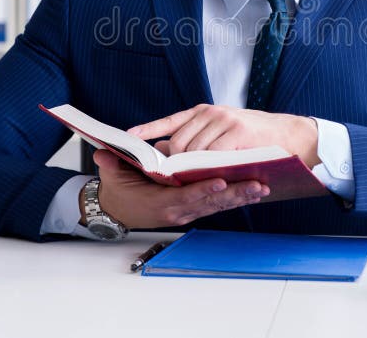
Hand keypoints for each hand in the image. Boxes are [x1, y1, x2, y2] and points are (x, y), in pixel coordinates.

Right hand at [86, 150, 269, 228]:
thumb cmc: (118, 192)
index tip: (221, 181)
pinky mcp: (194, 210)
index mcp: (160, 203)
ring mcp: (187, 212)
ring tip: (262, 187)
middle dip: (234, 195)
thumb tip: (104, 154)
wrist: (116, 211)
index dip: (204, 190)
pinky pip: (217, 206)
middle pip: (209, 203)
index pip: (185, 197)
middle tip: (257, 185)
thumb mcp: (113, 177)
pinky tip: (254, 192)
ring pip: (218, 206)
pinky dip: (235, 199)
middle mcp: (177, 211)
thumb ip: (112, 165)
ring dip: (241, 197)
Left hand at [127, 104, 320, 167]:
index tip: (128, 137)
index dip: (148, 129)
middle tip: (164, 177)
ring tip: (182, 182)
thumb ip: (193, 138)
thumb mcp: (218, 131)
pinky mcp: (236, 133)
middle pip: (178, 142)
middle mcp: (211, 113)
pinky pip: (213, 156)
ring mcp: (223, 121)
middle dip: (170, 162)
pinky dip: (207, 169)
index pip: (169, 121)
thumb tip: (164, 148)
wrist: (287, 133)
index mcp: (203, 111)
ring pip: (193, 151)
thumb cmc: (252, 135)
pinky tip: (205, 178)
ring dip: (186, 169)